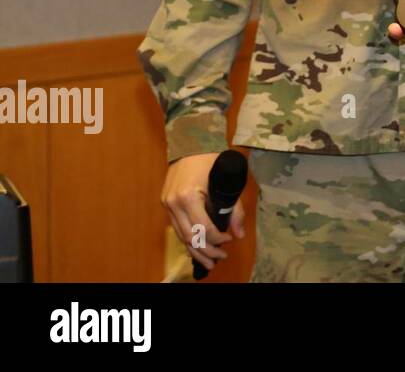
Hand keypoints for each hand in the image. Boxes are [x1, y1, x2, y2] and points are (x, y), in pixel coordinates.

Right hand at [161, 152, 244, 270]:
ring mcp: (167, 203)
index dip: (217, 239)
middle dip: (206, 250)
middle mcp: (174, 202)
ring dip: (195, 250)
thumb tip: (238, 234)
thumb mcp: (227, 182)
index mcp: (188, 196)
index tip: (229, 241)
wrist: (190, 142)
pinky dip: (188, 238)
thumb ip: (234, 209)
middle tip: (221, 258)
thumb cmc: (211, 159)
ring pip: (180, 235)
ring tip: (209, 262)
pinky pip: (176, 227)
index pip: (203, 227)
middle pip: (190, 236)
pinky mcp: (165, 203)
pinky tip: (197, 247)